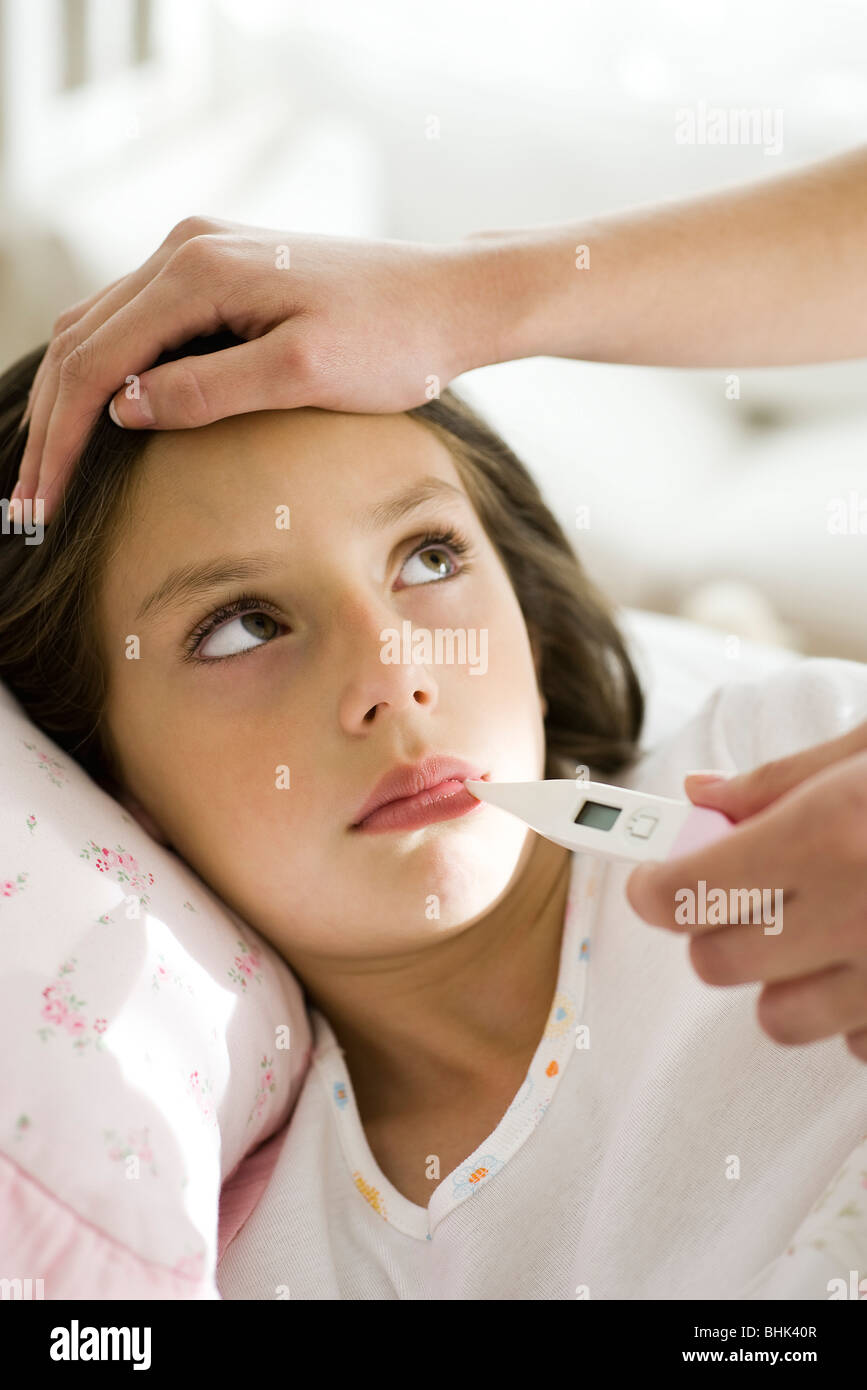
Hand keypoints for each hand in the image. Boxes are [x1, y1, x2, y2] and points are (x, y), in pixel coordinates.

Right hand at [14, 216, 484, 522]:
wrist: (450, 299)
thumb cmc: (393, 341)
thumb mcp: (303, 376)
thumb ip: (209, 389)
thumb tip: (123, 407)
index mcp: (200, 270)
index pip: (97, 360)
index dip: (62, 439)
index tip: (42, 506)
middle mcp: (188, 248)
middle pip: (82, 340)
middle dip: (51, 425)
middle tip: (30, 505)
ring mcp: (202, 255)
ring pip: (101, 328)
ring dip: (70, 400)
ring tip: (50, 472)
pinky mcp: (221, 274)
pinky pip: (138, 323)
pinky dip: (106, 373)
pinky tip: (99, 421)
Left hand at [625, 718, 866, 1061]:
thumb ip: (782, 780)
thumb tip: (700, 794)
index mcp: (828, 832)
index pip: (686, 888)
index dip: (652, 888)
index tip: (648, 883)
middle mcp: (853, 912)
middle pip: (716, 960)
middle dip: (715, 927)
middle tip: (750, 892)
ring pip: (777, 1018)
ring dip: (779, 981)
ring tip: (816, 933)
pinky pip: (847, 1042)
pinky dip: (847, 1009)